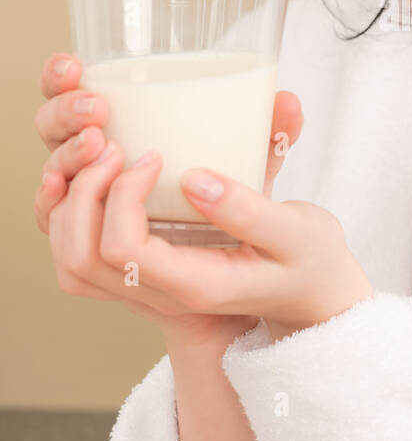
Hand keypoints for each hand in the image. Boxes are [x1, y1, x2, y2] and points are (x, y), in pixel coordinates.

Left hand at [33, 52, 311, 346]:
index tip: (154, 155)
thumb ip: (248, 209)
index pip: (125, 250)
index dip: (123, 195)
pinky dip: (72, 219)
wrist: (312, 291)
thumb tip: (194, 178)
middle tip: (114, 145)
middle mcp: (163, 294)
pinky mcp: (144, 274)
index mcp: (196, 286)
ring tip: (97, 160)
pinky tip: (91, 182)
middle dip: (86, 192)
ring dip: (70, 206)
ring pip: (71, 262)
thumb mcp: (294, 231)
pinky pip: (82, 259)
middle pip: (82, 257)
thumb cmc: (309, 257)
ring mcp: (148, 289)